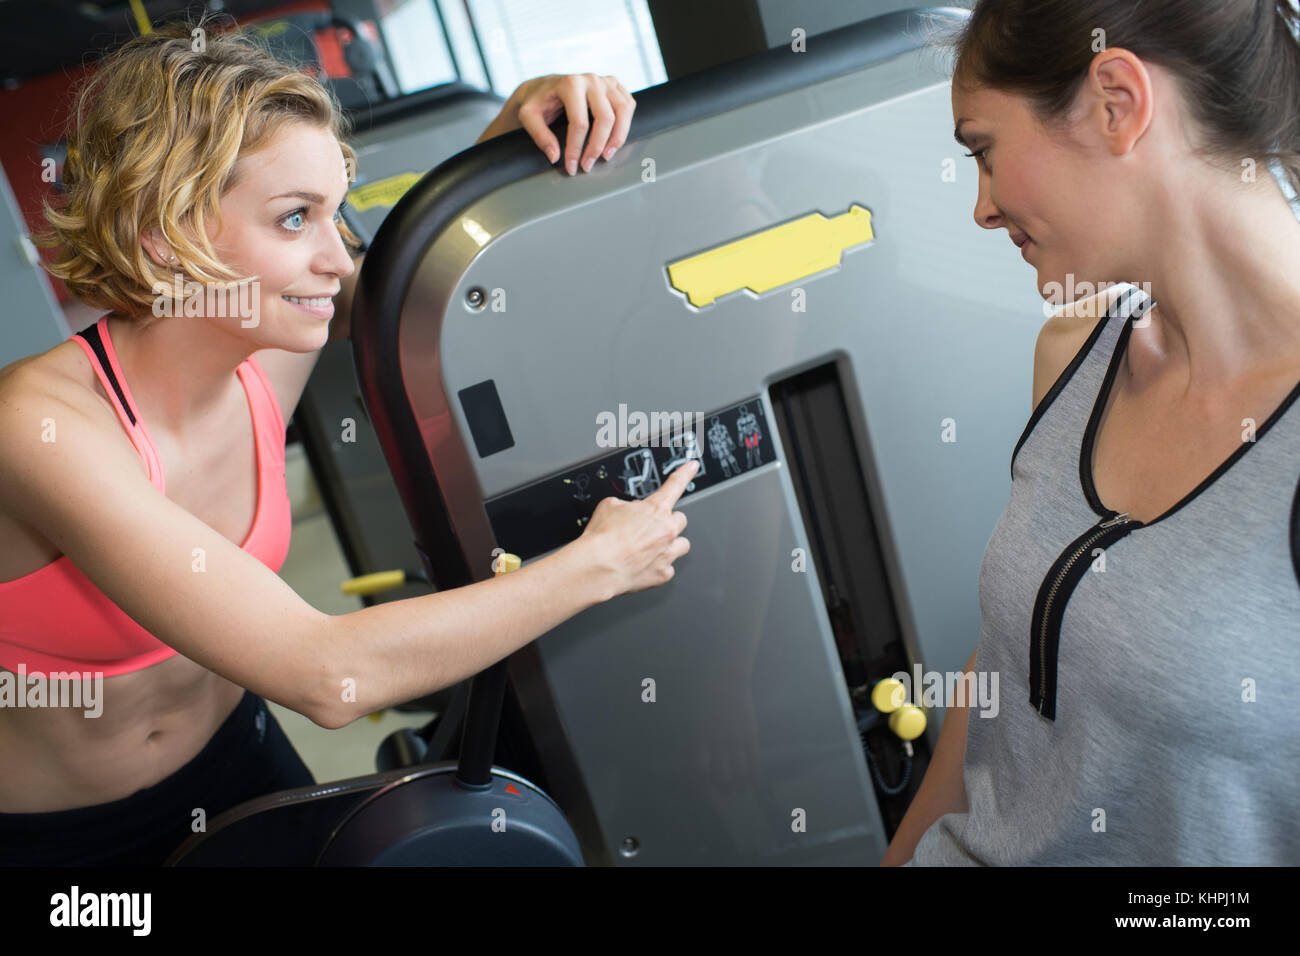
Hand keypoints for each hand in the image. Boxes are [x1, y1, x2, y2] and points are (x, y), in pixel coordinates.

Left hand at [478, 74, 635, 174]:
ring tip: (606, 156)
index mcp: (570, 84)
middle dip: (597, 146)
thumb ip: (539, 135)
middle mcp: (591, 79)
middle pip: (605, 118)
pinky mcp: (614, 85)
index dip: (576, 149)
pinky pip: (628, 105)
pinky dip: (626, 124)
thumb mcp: (529, 116)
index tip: (571, 167)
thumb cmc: (538, 102)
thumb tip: (555, 156)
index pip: (580, 122)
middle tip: (588, 165)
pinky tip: (614, 139)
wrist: (545, 87)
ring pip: (623, 111)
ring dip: (617, 138)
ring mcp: (605, 81)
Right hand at [577, 460, 695, 597]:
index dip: (685, 473)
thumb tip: (629, 511)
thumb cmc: (602, 538)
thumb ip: (627, 505)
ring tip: (650, 547)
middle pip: (680, 520)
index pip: (675, 485)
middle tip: (650, 527)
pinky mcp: (663, 574)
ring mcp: (667, 553)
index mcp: (655, 509)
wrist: (597, 567)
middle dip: (667, 521)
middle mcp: (666, 530)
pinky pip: (668, 567)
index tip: (691, 466)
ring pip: (682, 544)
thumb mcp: (609, 506)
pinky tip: (644, 564)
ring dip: (669, 543)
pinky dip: (659, 565)